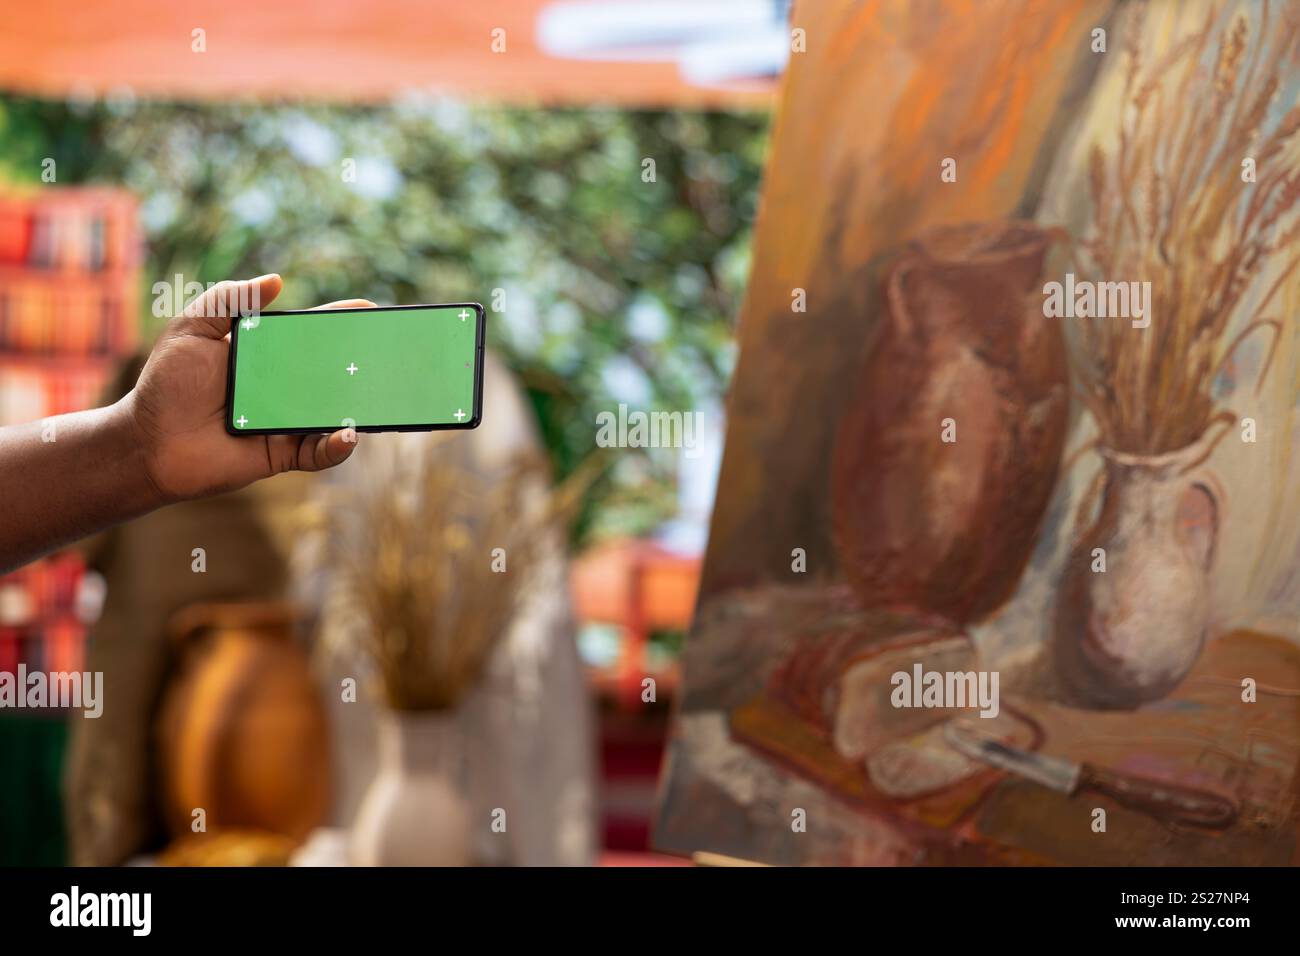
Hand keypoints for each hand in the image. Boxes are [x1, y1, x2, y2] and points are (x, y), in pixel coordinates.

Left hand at [124, 274, 372, 501]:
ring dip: (358, 405)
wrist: (147, 442)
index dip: (340, 323)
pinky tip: (348, 433)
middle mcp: (283, 387)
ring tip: (376, 396)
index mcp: (265, 355)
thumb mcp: (191, 330)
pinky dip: (338, 447)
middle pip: (332, 374)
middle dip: (362, 364)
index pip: (311, 335)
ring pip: (334, 413)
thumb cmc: (166, 385)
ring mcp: (287, 422)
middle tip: (386, 356)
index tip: (370, 310)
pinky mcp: (283, 455)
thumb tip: (276, 281)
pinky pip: (319, 453)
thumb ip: (228, 300)